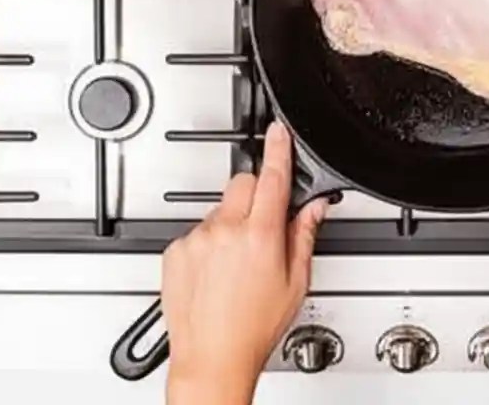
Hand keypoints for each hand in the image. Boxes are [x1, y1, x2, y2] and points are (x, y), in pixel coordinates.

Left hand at [162, 122, 327, 404]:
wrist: (212, 357)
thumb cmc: (253, 329)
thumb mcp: (295, 283)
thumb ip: (303, 236)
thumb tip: (313, 208)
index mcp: (260, 236)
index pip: (272, 177)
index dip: (278, 149)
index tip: (279, 131)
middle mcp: (224, 231)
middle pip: (242, 185)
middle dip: (256, 194)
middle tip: (264, 223)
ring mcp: (196, 239)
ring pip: (219, 210)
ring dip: (231, 223)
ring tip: (238, 263)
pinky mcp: (175, 251)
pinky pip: (196, 232)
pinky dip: (208, 243)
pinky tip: (216, 273)